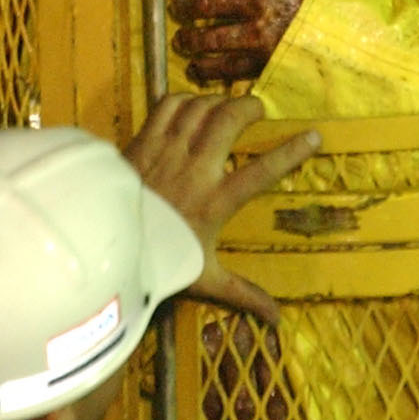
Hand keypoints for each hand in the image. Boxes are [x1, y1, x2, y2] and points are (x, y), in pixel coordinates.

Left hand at [123, 92, 318, 323]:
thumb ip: (242, 293)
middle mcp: (194, 170)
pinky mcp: (143, 141)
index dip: (291, 152)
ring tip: (227, 106)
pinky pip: (169, 105)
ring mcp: (167, 151)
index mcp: (215, 202)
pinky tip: (192, 106)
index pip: (262, 172)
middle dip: (250, 108)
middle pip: (229, 121)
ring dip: (219, 101)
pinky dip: (186, 99)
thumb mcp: (204, 279)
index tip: (315, 136)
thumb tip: (277, 320)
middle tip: (258, 110)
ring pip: (201, 108)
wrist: (103, 246)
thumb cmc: (158, 261)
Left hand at [170, 0, 316, 83]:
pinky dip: (205, 69)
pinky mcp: (262, 61)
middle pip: (206, 4)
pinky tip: (195, 68)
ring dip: (189, 40)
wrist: (348, 28)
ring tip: (181, 40)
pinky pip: (224, 68)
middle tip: (178, 9)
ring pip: (209, 38)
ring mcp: (258, 34)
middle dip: (185, 7)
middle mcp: (256, 1)